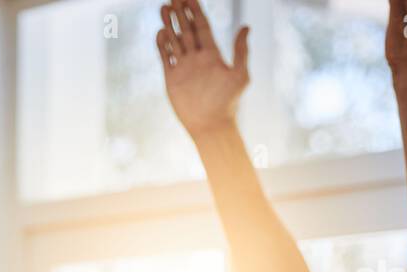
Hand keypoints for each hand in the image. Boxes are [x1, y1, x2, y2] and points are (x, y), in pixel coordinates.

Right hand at [155, 0, 248, 139]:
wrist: (210, 125)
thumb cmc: (228, 102)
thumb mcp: (240, 74)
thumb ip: (241, 50)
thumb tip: (246, 27)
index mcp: (212, 54)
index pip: (202, 27)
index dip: (195, 11)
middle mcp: (196, 58)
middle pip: (186, 30)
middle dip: (180, 14)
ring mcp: (183, 67)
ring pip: (174, 41)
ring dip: (169, 25)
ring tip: (163, 8)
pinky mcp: (172, 78)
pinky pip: (165, 57)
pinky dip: (162, 45)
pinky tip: (160, 32)